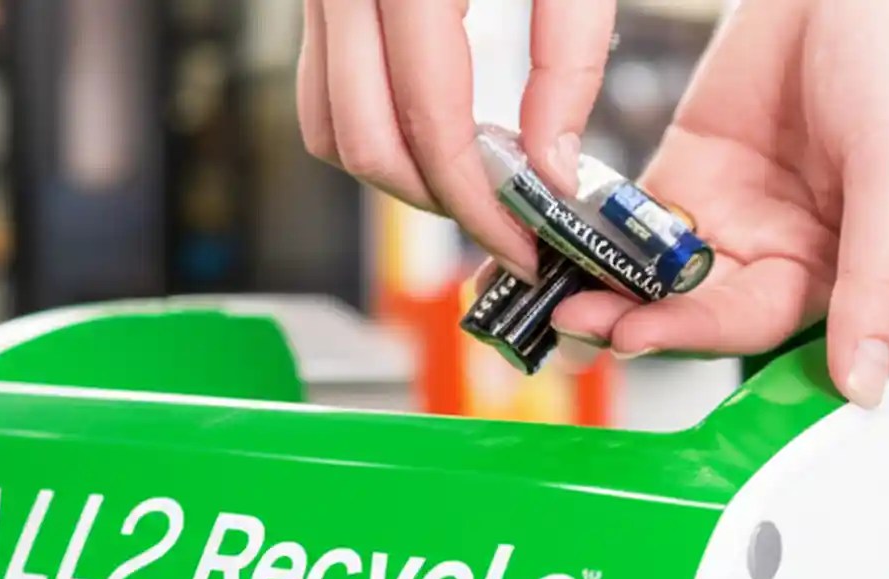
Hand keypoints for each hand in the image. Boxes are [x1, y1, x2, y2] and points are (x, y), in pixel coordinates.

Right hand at [296, 0, 616, 282]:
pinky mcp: (319, 2)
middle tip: (498, 227)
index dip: (478, 202)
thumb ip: (569, 53)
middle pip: (366, 145)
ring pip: (329, 131)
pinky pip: (321, 93)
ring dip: (394, 176)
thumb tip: (552, 166)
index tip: (522, 245)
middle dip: (434, 202)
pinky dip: (368, 133)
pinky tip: (432, 136)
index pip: (432, 125)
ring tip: (465, 185)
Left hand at [552, 0, 888, 408]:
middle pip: (685, 310)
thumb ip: (876, 277)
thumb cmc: (887, 64)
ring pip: (647, 273)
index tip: (635, 336)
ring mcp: (718, 215)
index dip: (692, 334)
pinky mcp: (679, 176)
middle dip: (627, 320)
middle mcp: (769, 252)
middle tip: (572, 320)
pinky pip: (626, 218)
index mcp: (828, 267)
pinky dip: (585, 234)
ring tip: (549, 296)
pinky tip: (548, 246)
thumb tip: (861, 379)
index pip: (749, 323)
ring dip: (597, 289)